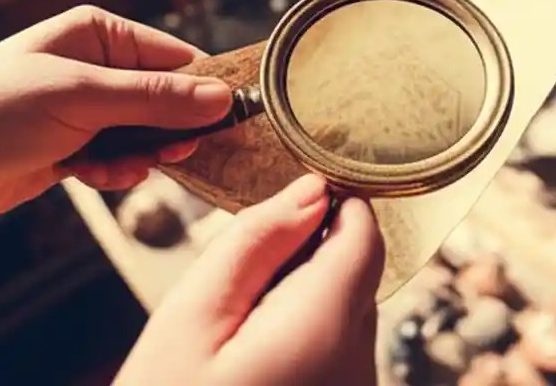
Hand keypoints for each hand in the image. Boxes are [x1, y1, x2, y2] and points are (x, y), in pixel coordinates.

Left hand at [0, 6, 232, 233]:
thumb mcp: (79, 97)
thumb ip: (153, 99)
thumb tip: (220, 98)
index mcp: (98, 33)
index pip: (175, 57)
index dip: (203, 89)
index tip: (227, 121)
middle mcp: (96, 66)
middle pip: (166, 99)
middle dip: (171, 129)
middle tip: (173, 153)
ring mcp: (85, 110)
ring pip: (145, 135)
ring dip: (141, 156)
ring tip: (120, 167)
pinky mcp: (72, 148)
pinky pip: (118, 160)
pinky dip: (114, 173)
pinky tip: (95, 179)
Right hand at [117, 175, 384, 385]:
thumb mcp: (191, 318)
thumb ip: (256, 243)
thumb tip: (311, 190)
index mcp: (323, 329)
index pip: (364, 236)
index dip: (333, 203)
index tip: (288, 198)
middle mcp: (357, 366)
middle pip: (356, 274)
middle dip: (306, 256)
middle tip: (236, 282)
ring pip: (346, 313)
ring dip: (301, 300)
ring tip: (234, 332)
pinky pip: (336, 352)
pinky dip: (301, 337)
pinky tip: (248, 360)